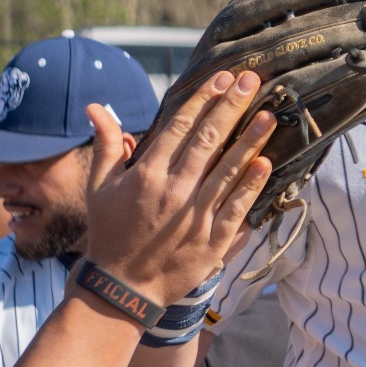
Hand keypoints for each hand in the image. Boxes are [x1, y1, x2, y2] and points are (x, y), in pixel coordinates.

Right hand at [82, 70, 274, 308]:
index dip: (202, 100)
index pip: (179, 128)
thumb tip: (95, 107)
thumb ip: (106, 145)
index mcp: (146, 175)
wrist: (122, 288)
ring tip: (270, 114)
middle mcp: (173, 191)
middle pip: (207, 141)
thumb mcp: (99, 188)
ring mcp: (195, 216)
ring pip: (227, 171)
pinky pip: (236, 208)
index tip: (222, 78)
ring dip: (250, 140)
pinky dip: (251, 186)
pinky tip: (265, 163)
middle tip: (252, 80)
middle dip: (231, 107)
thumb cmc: (110, 233)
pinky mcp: (212, 241)